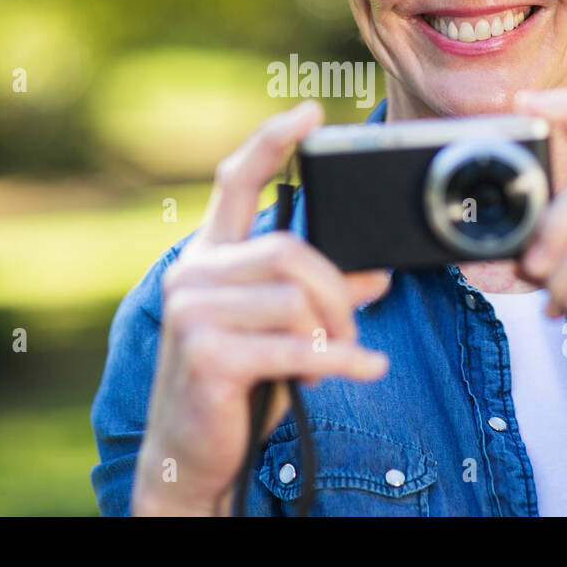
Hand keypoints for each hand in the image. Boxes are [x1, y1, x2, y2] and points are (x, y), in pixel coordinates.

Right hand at [131, 100, 391, 515]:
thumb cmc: (237, 385)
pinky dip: (341, 359)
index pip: (235, 183)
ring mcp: (192, 314)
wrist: (190, 453)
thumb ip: (318, 296)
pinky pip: (296, 345)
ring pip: (296, 297)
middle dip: (337, 290)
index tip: (310, 113)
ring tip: (343, 357)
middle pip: (290, 250)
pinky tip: (365, 368)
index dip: (272, 143)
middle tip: (353, 328)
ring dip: (336, 332)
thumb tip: (376, 274)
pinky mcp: (207, 355)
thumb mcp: (280, 331)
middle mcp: (192, 275)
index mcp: (208, 258)